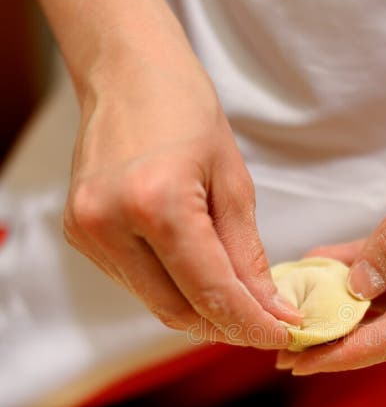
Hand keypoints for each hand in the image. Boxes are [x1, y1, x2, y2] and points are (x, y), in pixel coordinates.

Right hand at [64, 39, 300, 346]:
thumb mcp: (233, 182)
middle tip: (267, 325)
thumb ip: (248, 255)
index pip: (212, 291)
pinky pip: (135, 282)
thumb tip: (270, 309)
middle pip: (178, 310)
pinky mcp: (80, 234)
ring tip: (239, 300)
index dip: (253, 323)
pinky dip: (172, 288)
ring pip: (155, 302)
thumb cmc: (186, 110)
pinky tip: (197, 275)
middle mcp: (112, 223)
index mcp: (156, 203)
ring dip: (201, 311)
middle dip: (228, 326)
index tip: (285, 335)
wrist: (125, 71)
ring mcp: (88, 231)